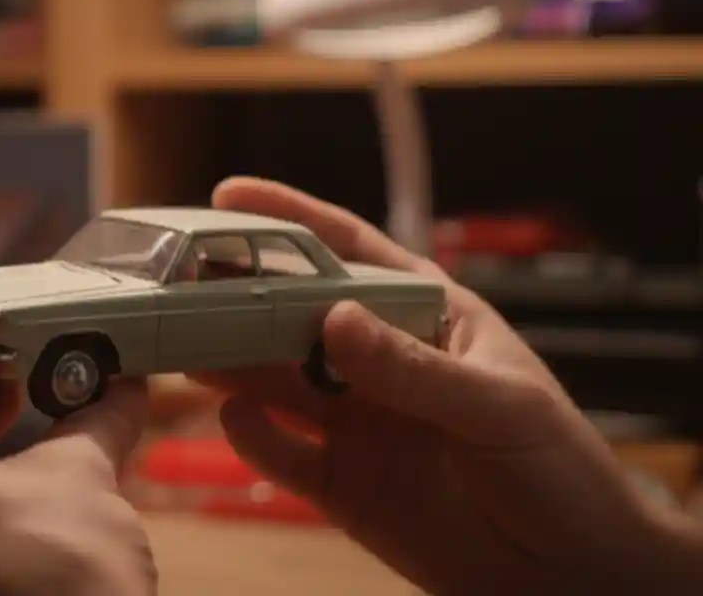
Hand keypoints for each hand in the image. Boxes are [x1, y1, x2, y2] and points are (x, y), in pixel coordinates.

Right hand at [193, 176, 702, 595]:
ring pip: (275, 382)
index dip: (290, 222)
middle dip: (240, 295)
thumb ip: (414, 368)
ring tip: (182, 345)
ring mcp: (356, 423)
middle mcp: (380, 362)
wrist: (571, 575)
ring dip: (229, 363)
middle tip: (180, 280)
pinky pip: (282, 454)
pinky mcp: (341, 485)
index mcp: (425, 317)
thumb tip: (333, 321)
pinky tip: (232, 418)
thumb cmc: (559, 469)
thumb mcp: (499, 406)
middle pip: (295, 317)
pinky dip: (251, 438)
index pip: (350, 254)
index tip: (229, 195)